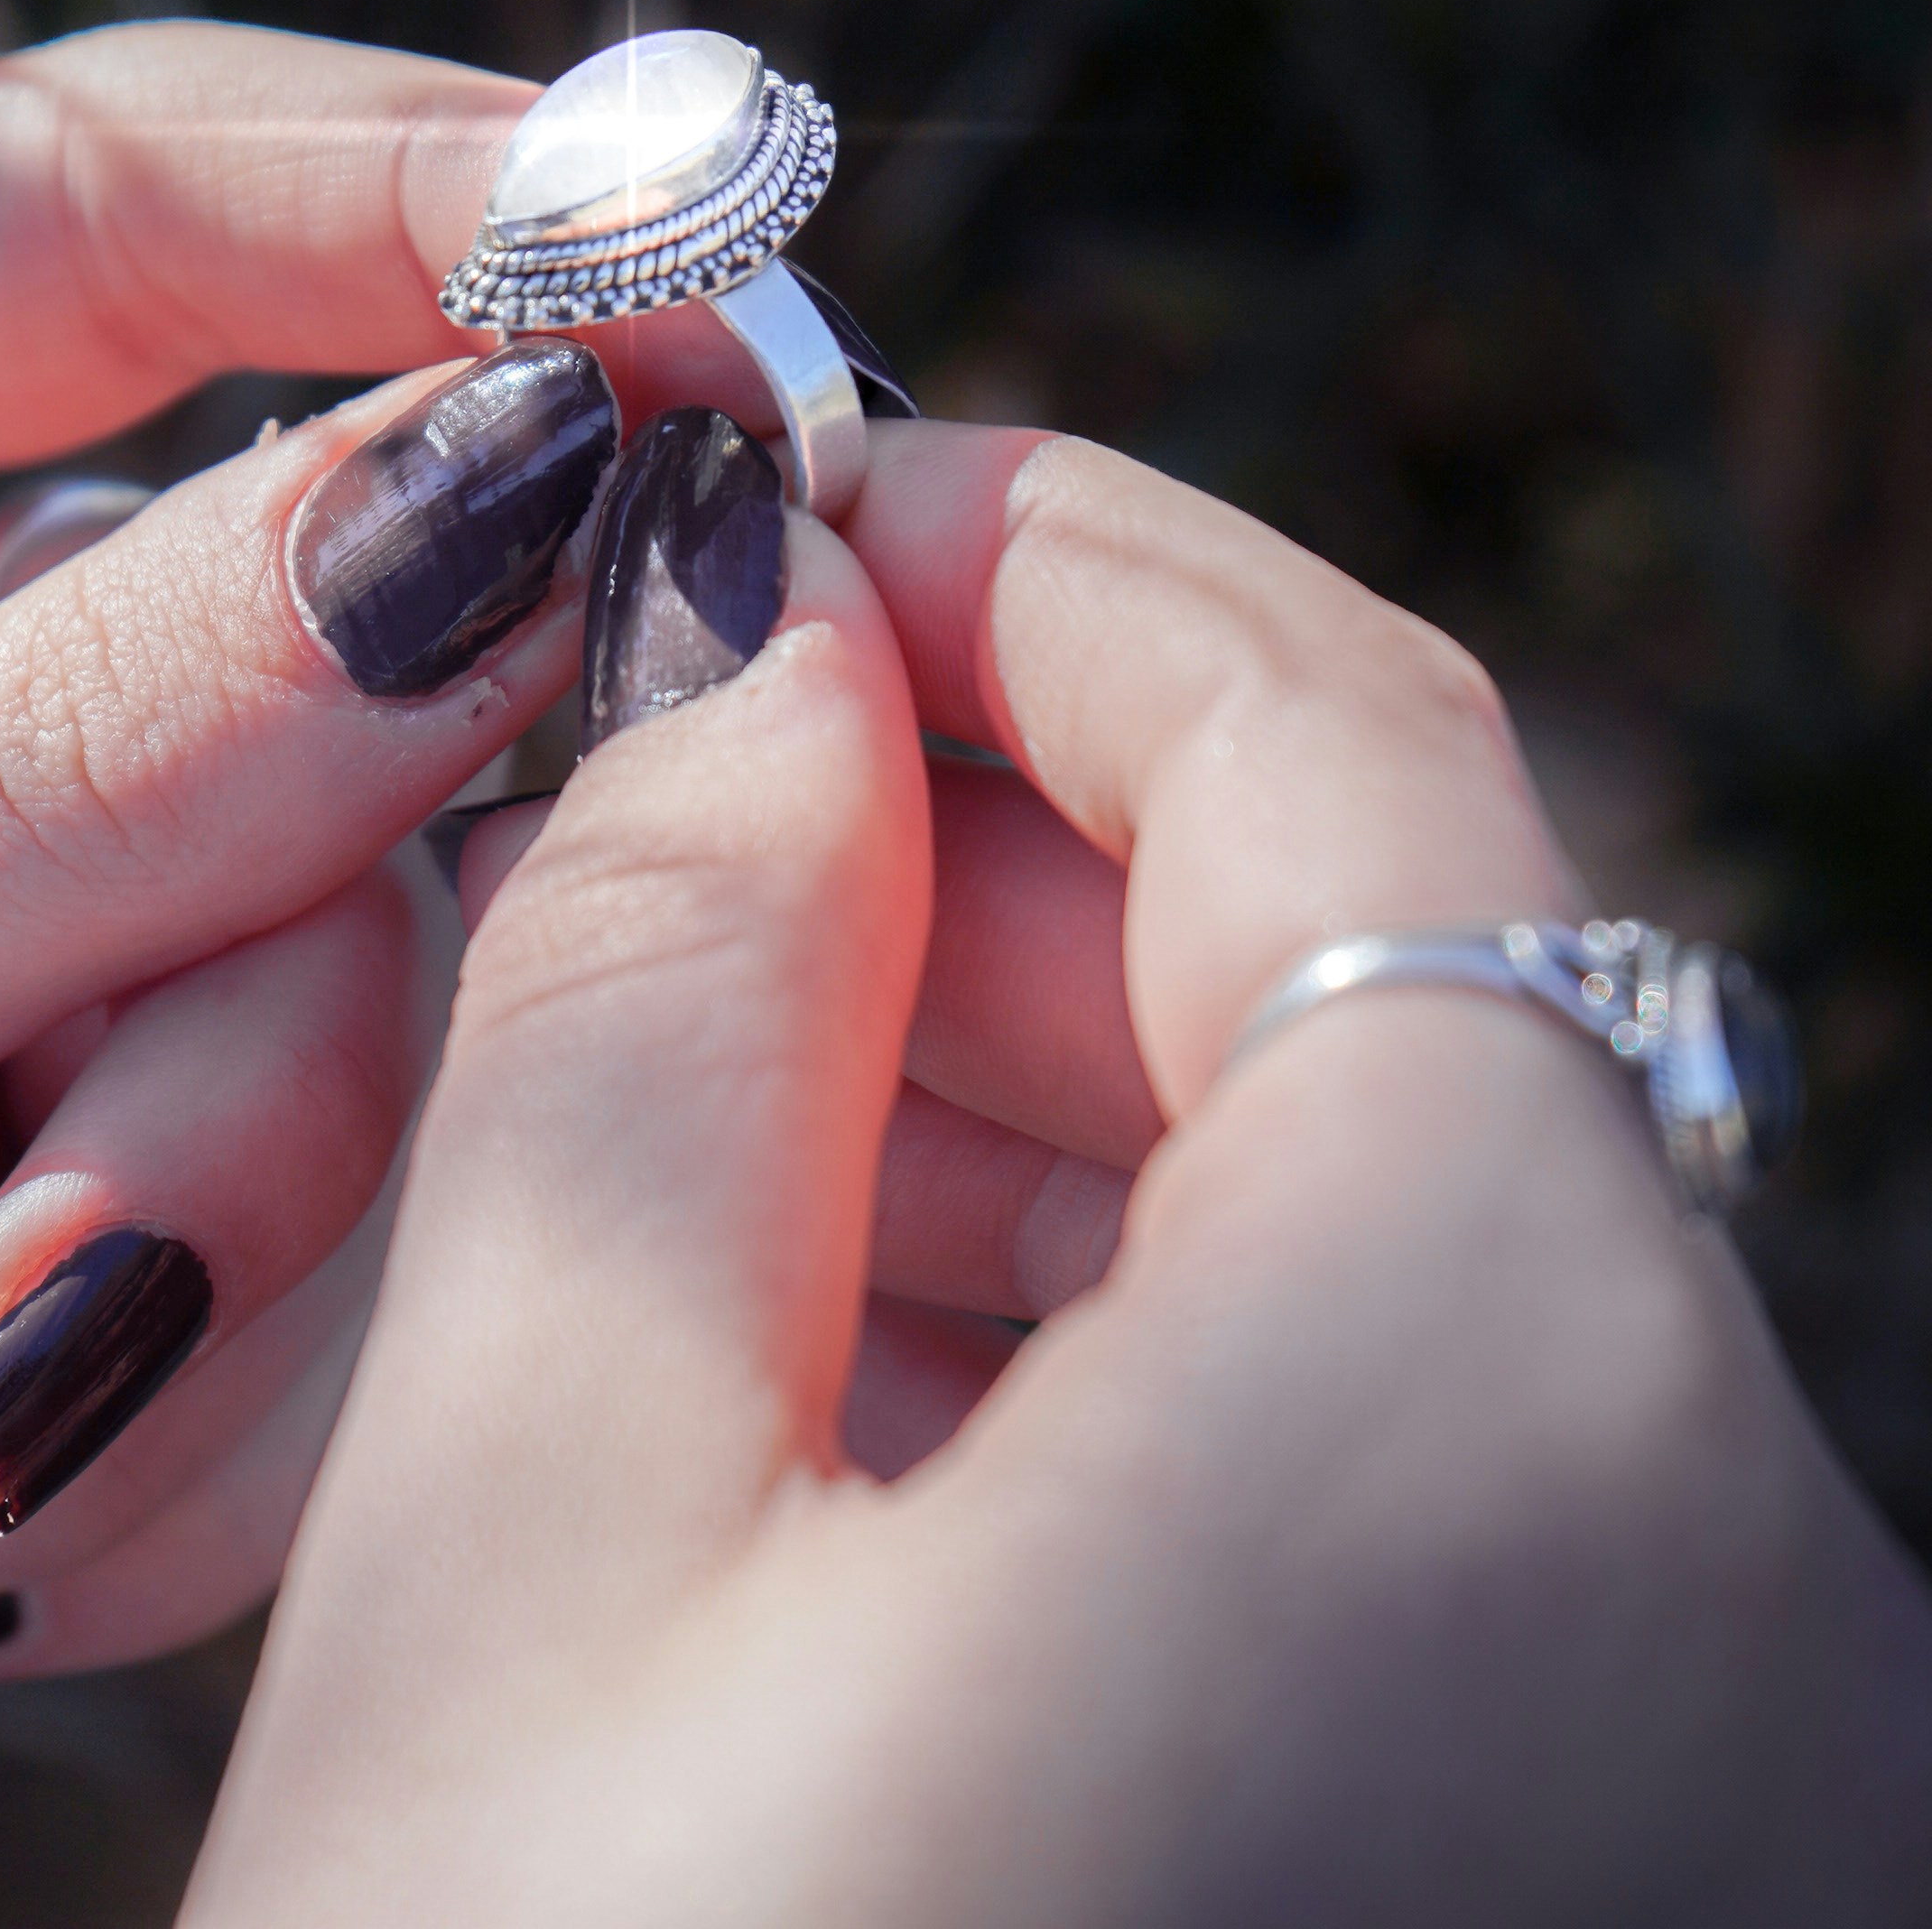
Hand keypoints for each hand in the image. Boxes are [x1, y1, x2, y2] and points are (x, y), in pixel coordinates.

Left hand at [0, 20, 653, 1925]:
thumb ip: (105, 751)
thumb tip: (528, 485)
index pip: (94, 197)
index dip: (409, 195)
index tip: (686, 254)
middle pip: (311, 665)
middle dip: (237, 991)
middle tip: (72, 1249)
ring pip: (350, 976)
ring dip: (169, 1256)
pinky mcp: (56, 1192)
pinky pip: (315, 1231)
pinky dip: (138, 1423)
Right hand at [187, 418, 1931, 1926]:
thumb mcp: (538, 1557)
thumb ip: (645, 1022)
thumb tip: (730, 667)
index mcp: (1510, 1383)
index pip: (1341, 747)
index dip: (1052, 563)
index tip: (810, 491)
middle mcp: (1743, 1555)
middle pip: (1385, 986)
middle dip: (1019, 828)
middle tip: (694, 765)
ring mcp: (1725, 1759)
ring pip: (1393, 1233)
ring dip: (1063, 1085)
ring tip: (715, 1037)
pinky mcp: (1627, 1883)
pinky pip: (1410, 1479)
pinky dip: (1144, 1349)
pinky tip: (864, 1331)